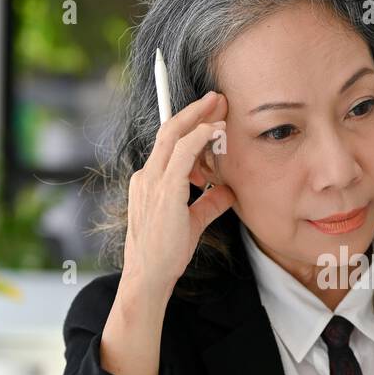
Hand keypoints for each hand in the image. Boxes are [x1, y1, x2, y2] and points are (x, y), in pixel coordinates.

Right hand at [123, 90, 234, 298]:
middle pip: (168, 130)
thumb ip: (209, 203)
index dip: (185, 122)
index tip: (206, 110)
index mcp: (149, 181)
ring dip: (198, 117)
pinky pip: (181, 155)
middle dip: (193, 110)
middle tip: (217, 97)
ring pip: (173, 136)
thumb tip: (227, 191)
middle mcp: (146, 177)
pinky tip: (213, 130)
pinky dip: (198, 138)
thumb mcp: (192, 222)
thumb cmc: (165, 253)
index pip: (166, 143)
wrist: (148, 277)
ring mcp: (152, 182)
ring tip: (220, 106)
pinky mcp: (164, 192)